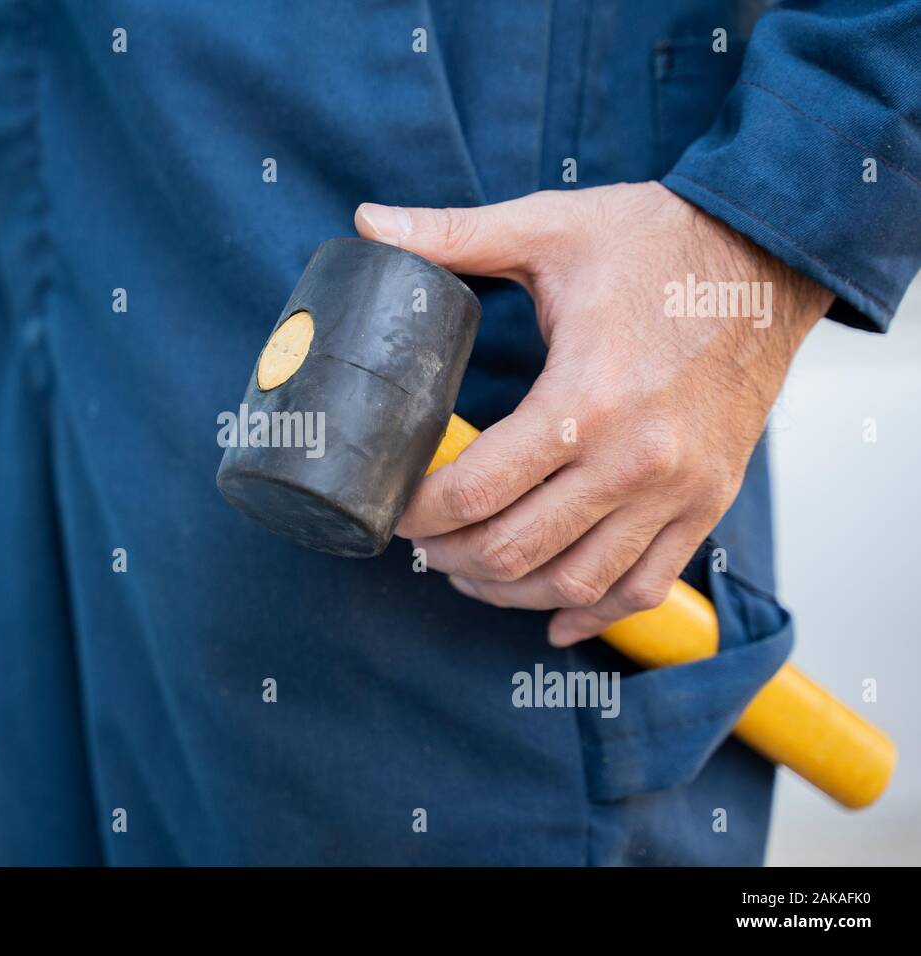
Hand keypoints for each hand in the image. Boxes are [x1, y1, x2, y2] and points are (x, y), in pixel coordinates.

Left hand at [355, 183, 831, 645]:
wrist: (770, 254)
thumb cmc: (659, 242)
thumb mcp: (549, 228)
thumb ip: (453, 235)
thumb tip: (368, 224)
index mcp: (586, 397)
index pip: (477, 489)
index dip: (419, 513)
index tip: (392, 508)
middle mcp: (634, 460)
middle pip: (516, 549)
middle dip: (451, 557)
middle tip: (422, 544)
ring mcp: (677, 490)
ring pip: (576, 583)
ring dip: (510, 591)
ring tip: (471, 572)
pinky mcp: (708, 501)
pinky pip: (646, 586)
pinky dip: (596, 614)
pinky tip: (555, 616)